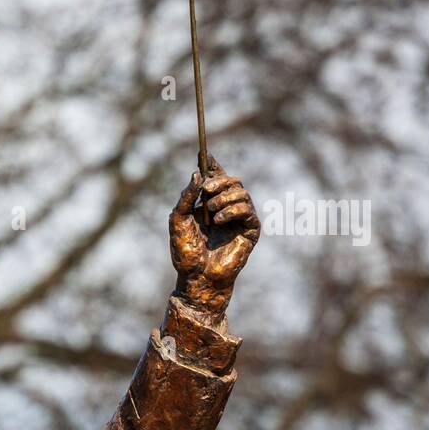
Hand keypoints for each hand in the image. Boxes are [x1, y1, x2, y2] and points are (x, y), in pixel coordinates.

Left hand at [169, 155, 259, 319]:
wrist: (196, 277)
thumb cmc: (186, 252)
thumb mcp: (178, 220)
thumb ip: (187, 197)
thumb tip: (198, 173)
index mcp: (209, 204)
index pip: (216, 178)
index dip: (213, 164)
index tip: (205, 152)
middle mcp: (226, 208)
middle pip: (233, 180)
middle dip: (219, 182)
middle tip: (206, 192)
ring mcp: (239, 219)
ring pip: (242, 192)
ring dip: (224, 198)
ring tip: (210, 213)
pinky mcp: (250, 231)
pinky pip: (248, 210)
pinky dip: (233, 211)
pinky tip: (218, 221)